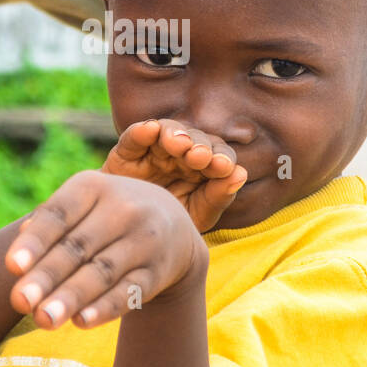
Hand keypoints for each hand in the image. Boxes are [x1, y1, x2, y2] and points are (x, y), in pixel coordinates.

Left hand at [4, 171, 208, 330]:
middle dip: (46, 276)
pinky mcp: (158, 271)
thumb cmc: (107, 216)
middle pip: (77, 247)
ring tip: (43, 319)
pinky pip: (130, 291)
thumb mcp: (83, 205)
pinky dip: (105, 307)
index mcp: (93, 186)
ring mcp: (143, 241)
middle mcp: (122, 208)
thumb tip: (19, 247)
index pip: (58, 214)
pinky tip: (82, 321)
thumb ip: (49, 223)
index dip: (35, 241)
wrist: (173, 225)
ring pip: (102, 272)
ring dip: (71, 297)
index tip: (12, 267)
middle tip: (19, 301)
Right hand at [102, 119, 246, 232]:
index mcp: (203, 168)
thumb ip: (218, 197)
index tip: (224, 167)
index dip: (222, 158)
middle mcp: (181, 155)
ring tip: (179, 144)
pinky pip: (134, 136)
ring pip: (167, 131)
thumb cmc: (168, 225)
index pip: (219, 155)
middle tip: (200, 156)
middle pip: (196, 139)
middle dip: (200, 145)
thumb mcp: (197, 216)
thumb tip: (240, 173)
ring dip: (175, 134)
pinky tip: (150, 129)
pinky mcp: (126, 152)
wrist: (127, 237)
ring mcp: (154, 151)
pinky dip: (142, 130)